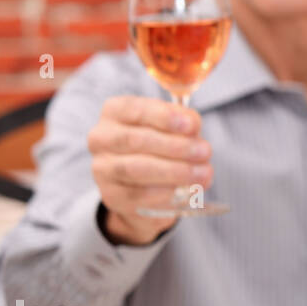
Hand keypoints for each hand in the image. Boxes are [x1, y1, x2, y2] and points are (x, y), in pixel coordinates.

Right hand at [86, 96, 211, 244]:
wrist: (142, 186)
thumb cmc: (160, 145)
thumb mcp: (173, 126)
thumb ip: (183, 121)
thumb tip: (193, 125)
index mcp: (115, 112)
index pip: (134, 109)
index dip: (164, 116)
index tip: (192, 125)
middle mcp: (101, 138)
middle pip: (136, 140)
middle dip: (176, 146)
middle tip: (205, 151)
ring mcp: (103, 169)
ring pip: (137, 169)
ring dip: (176, 171)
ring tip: (204, 172)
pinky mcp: (112, 196)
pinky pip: (142, 195)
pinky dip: (170, 192)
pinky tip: (191, 189)